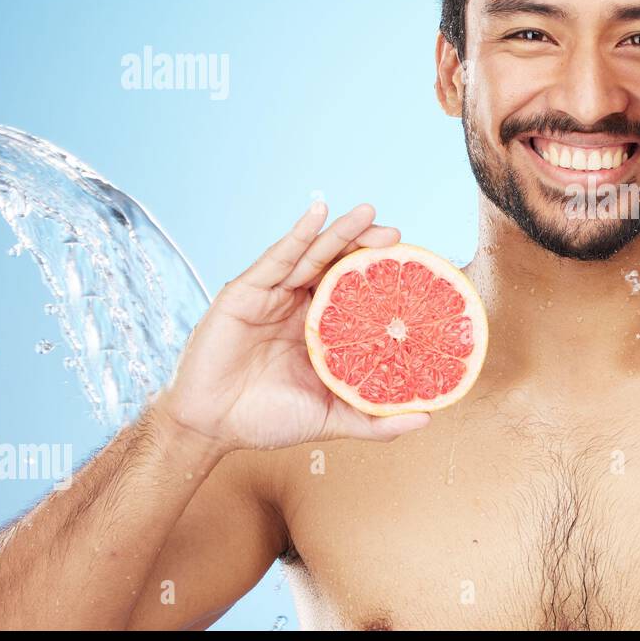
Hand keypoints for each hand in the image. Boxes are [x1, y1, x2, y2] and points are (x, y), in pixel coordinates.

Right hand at [156, 203, 430, 451]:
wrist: (213, 429)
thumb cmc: (268, 421)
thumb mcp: (331, 418)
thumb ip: (374, 419)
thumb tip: (426, 420)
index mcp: (322, 330)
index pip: (357, 292)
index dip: (382, 276)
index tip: (416, 265)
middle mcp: (299, 307)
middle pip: (337, 265)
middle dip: (366, 245)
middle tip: (396, 235)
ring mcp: (273, 297)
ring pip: (312, 255)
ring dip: (339, 231)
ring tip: (367, 212)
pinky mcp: (246, 293)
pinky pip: (276, 259)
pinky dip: (298, 235)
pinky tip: (317, 213)